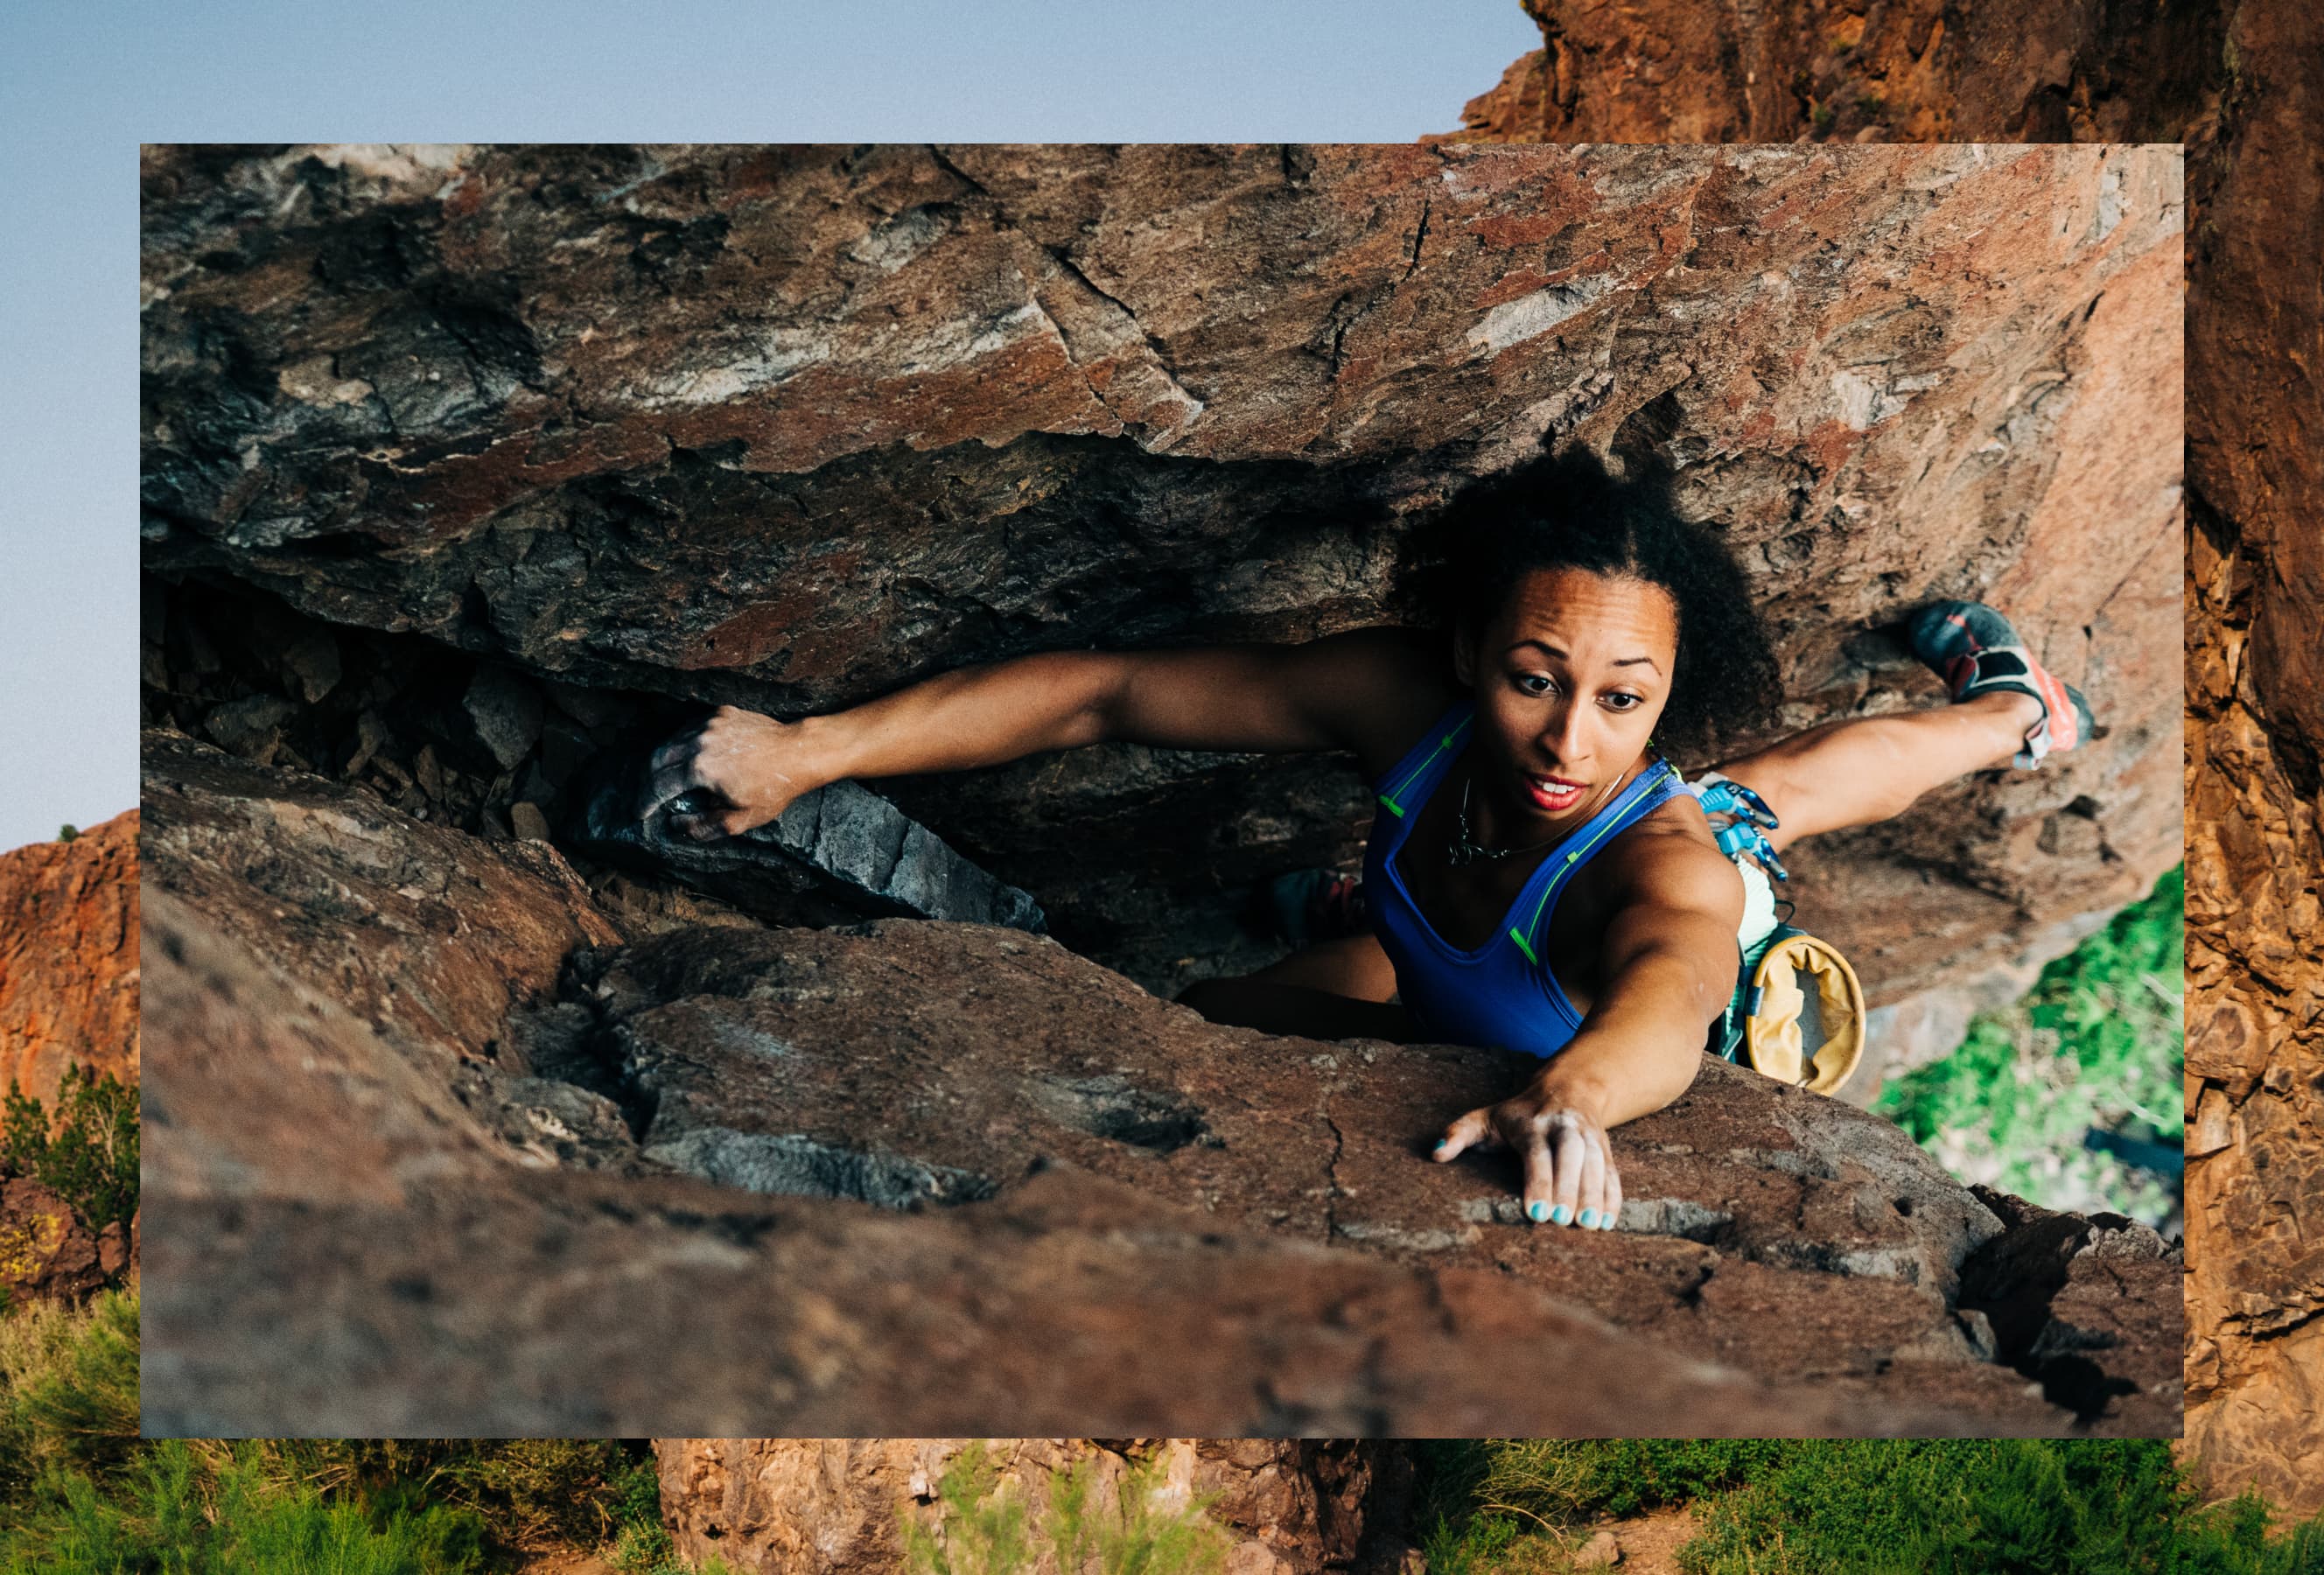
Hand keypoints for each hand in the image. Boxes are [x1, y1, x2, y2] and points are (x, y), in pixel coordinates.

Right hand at [644, 705, 814, 840]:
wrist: (799, 753)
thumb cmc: (773, 789)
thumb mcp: (740, 820)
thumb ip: (702, 827)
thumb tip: (675, 824)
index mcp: (700, 769)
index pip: (658, 786)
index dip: (645, 802)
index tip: (640, 813)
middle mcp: (699, 742)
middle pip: (656, 760)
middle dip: (646, 781)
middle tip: (646, 797)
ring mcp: (710, 724)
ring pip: (671, 741)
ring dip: (662, 762)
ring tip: (662, 780)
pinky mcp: (720, 714)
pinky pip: (690, 729)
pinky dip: (681, 744)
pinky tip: (685, 758)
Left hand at [1433, 1083, 1622, 1230]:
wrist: (1568, 1087)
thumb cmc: (1517, 1113)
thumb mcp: (1485, 1117)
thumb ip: (1459, 1134)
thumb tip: (1435, 1154)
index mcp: (1532, 1122)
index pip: (1536, 1152)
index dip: (1538, 1181)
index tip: (1535, 1212)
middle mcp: (1563, 1126)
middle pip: (1570, 1156)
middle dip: (1569, 1189)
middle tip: (1565, 1222)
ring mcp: (1588, 1136)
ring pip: (1596, 1163)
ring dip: (1595, 1194)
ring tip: (1591, 1226)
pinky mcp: (1605, 1147)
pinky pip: (1612, 1170)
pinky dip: (1613, 1195)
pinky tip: (1609, 1221)